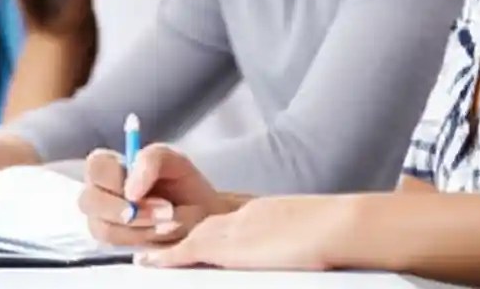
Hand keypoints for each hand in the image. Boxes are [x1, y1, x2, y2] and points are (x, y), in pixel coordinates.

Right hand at [79, 144, 225, 246]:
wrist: (202, 217)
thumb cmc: (183, 184)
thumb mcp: (174, 161)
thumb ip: (150, 161)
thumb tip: (129, 192)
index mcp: (110, 164)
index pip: (94, 166)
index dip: (112, 179)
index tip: (138, 193)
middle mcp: (98, 190)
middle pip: (89, 200)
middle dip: (127, 210)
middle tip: (166, 211)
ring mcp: (101, 217)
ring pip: (102, 226)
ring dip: (139, 227)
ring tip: (169, 223)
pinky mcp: (111, 240)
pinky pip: (113, 244)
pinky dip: (140, 239)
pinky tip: (160, 233)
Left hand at [136, 195, 352, 270]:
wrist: (334, 225)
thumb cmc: (334, 234)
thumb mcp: (305, 237)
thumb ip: (288, 244)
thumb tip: (298, 254)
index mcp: (259, 216)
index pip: (223, 227)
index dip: (204, 236)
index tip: (189, 241)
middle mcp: (239, 219)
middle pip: (200, 230)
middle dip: (177, 239)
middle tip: (154, 251)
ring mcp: (231, 230)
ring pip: (189, 238)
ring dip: (168, 248)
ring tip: (146, 258)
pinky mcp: (226, 246)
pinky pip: (187, 251)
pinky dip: (167, 258)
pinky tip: (148, 263)